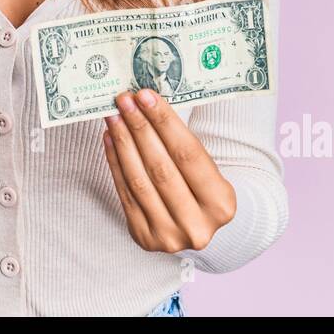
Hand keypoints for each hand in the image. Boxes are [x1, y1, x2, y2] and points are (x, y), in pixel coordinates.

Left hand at [102, 89, 236, 253]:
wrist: (198, 225)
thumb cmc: (201, 186)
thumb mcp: (207, 170)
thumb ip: (181, 144)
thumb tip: (147, 104)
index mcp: (222, 204)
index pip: (188, 154)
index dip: (164, 122)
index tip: (145, 96)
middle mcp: (197, 226)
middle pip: (161, 167)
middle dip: (139, 128)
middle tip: (124, 101)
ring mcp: (169, 236)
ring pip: (139, 180)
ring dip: (123, 143)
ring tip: (114, 116)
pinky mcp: (144, 238)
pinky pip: (125, 193)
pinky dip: (116, 163)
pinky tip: (111, 139)